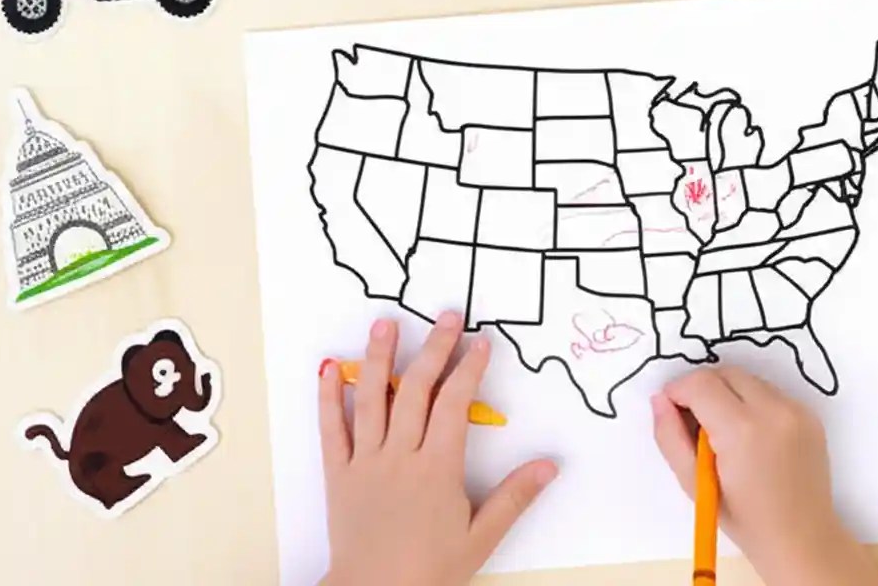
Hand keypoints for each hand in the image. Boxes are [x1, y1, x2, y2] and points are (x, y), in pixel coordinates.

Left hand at [319, 314, 558, 585]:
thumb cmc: (428, 570)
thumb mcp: (481, 537)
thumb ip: (514, 497)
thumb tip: (549, 465)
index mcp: (437, 468)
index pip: (456, 404)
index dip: (470, 368)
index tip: (481, 342)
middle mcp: (400, 456)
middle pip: (417, 390)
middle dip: (434, 348)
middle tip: (447, 316)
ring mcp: (365, 462)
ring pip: (372, 399)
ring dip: (378, 358)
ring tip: (385, 324)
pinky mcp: (338, 474)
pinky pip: (331, 429)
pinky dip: (329, 397)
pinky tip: (329, 369)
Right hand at [652, 368, 877, 585]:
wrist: (803, 539)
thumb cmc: (744, 520)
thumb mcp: (694, 484)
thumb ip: (671, 437)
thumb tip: (659, 401)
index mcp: (742, 430)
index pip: (700, 384)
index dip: (678, 391)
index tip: (671, 409)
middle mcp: (773, 411)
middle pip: (725, 373)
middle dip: (703, 389)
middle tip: (695, 423)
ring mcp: (796, 411)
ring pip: (748, 380)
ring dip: (728, 394)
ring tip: (724, 433)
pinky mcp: (810, 415)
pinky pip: (771, 393)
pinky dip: (753, 403)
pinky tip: (750, 437)